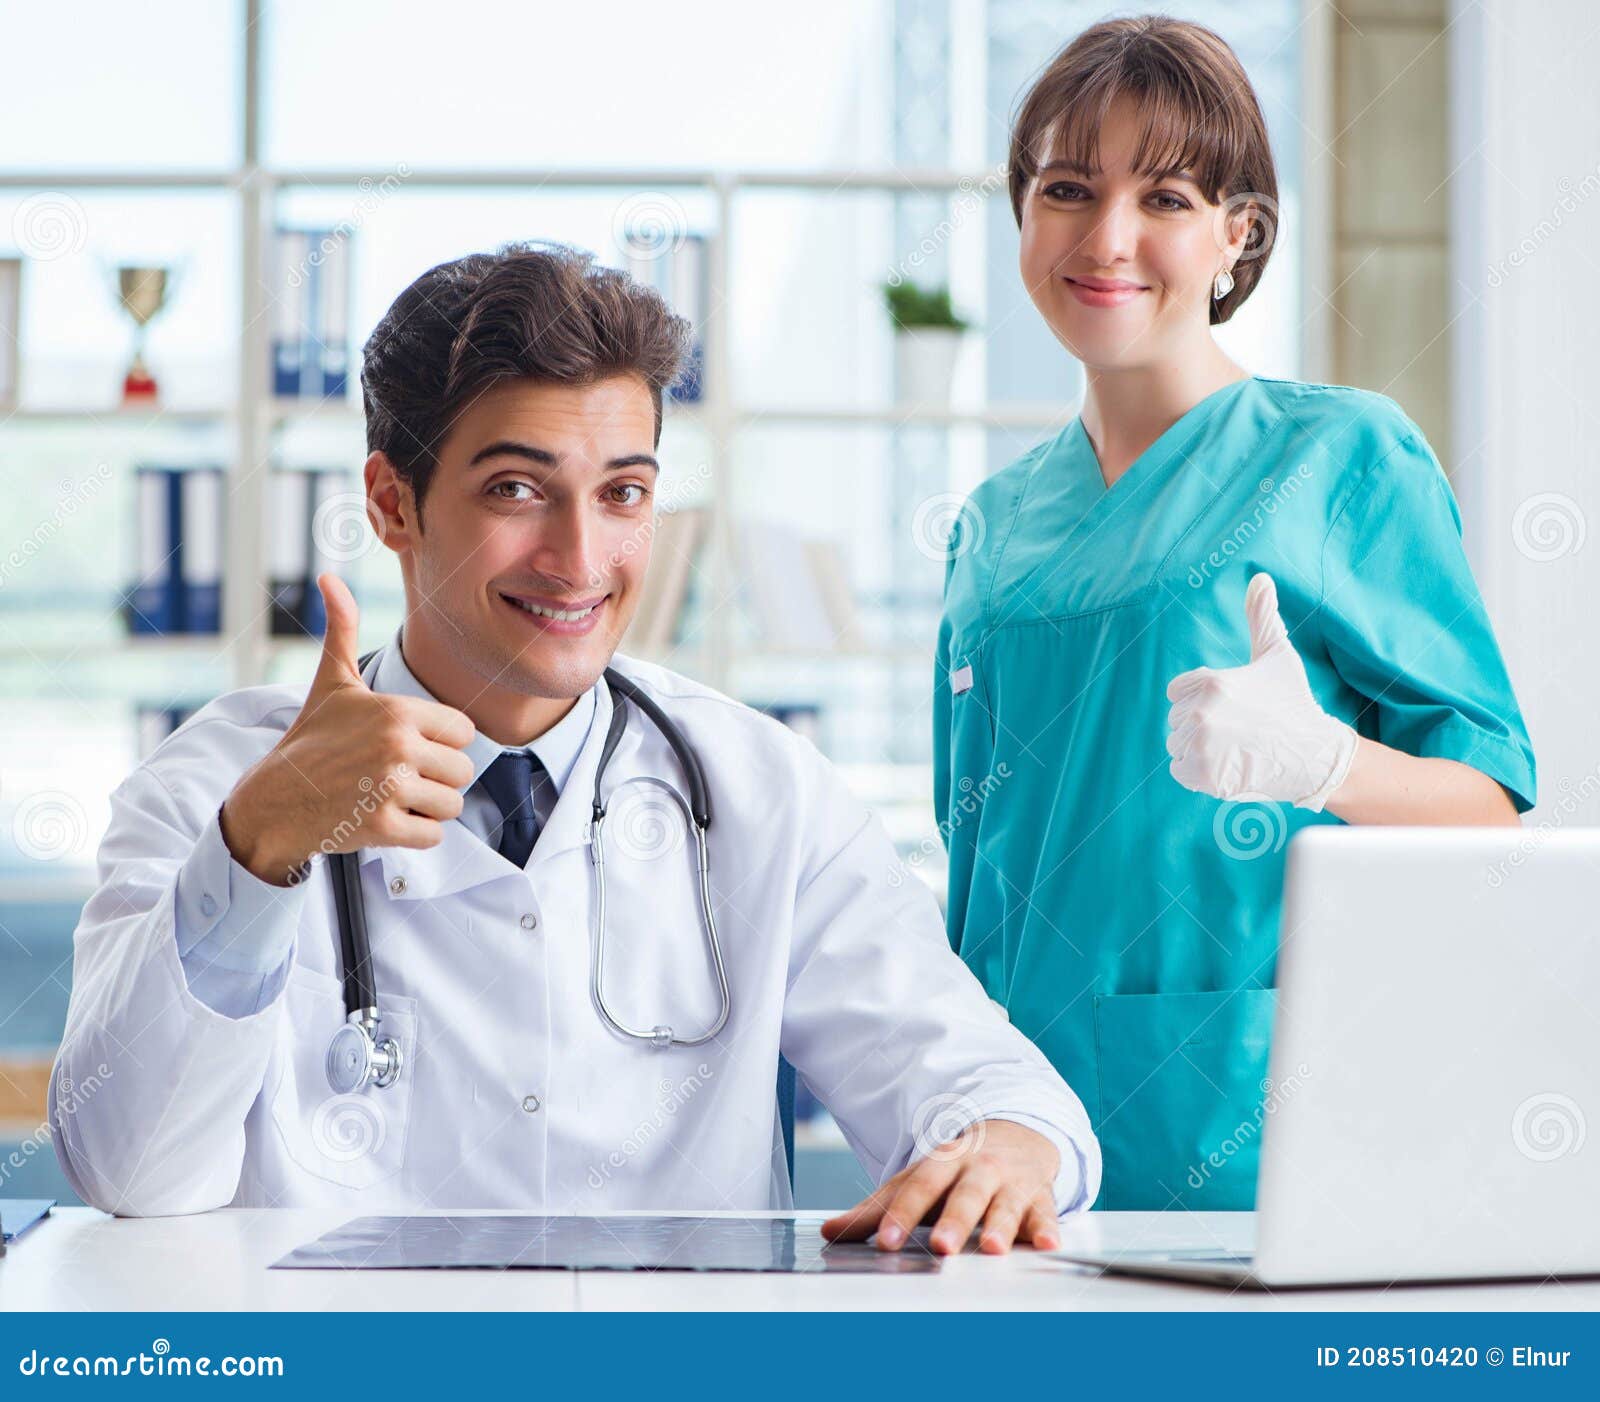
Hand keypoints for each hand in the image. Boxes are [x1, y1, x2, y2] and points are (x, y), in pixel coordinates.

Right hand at [219, 574, 476, 884]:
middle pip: (463, 771)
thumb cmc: (311, 740)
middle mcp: (398, 747)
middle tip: (398, 776)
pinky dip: (415, 835)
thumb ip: (342, 630)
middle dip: (438, 778)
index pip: (465, 732)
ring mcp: (390, 788)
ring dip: (428, 808)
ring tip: (393, 797)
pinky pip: (433, 836)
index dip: (442, 743)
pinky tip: (387, 820)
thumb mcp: (332, 683)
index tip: (411, 746)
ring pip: (453, 805)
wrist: (273, 799)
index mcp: (397, 711)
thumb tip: (329, 578)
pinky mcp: (383, 827)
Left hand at [820, 1119, 1061, 1255]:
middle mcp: (977, 1170)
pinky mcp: (1039, 1198)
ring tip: (994, 1248)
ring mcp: (1010, 1183)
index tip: (885, 1241)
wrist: (1016, 1134)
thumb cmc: (957, 1169)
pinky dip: (1048, 1228)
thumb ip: (877, 1208)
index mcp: (942, 1163)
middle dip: (954, 1220)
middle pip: (964, 1196)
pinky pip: (1045, 1213)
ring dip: (1001, 1226)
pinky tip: (1047, 1243)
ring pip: (1005, 1205)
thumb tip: (829, 1231)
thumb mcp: (918, 1180)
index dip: (901, 1214)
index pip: (918, 1188)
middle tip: (942, 1246)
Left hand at [1166, 572, 1356, 810]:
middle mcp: (1201, 713)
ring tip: (1235, 747)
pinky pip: (1179, 771)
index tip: (1231, 707)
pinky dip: (1198, 773)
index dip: (1201, 700)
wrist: (1315, 755)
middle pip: (1177, 719)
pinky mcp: (1203, 775)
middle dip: (1202, 725)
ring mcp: (1201, 746)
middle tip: (1239, 730)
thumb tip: (1259, 577)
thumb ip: (1262, 616)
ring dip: (1200, 749)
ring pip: (1177, 745)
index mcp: (1211, 682)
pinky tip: (1228, 765)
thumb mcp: (1277, 655)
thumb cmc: (1294, 703)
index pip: (1177, 692)